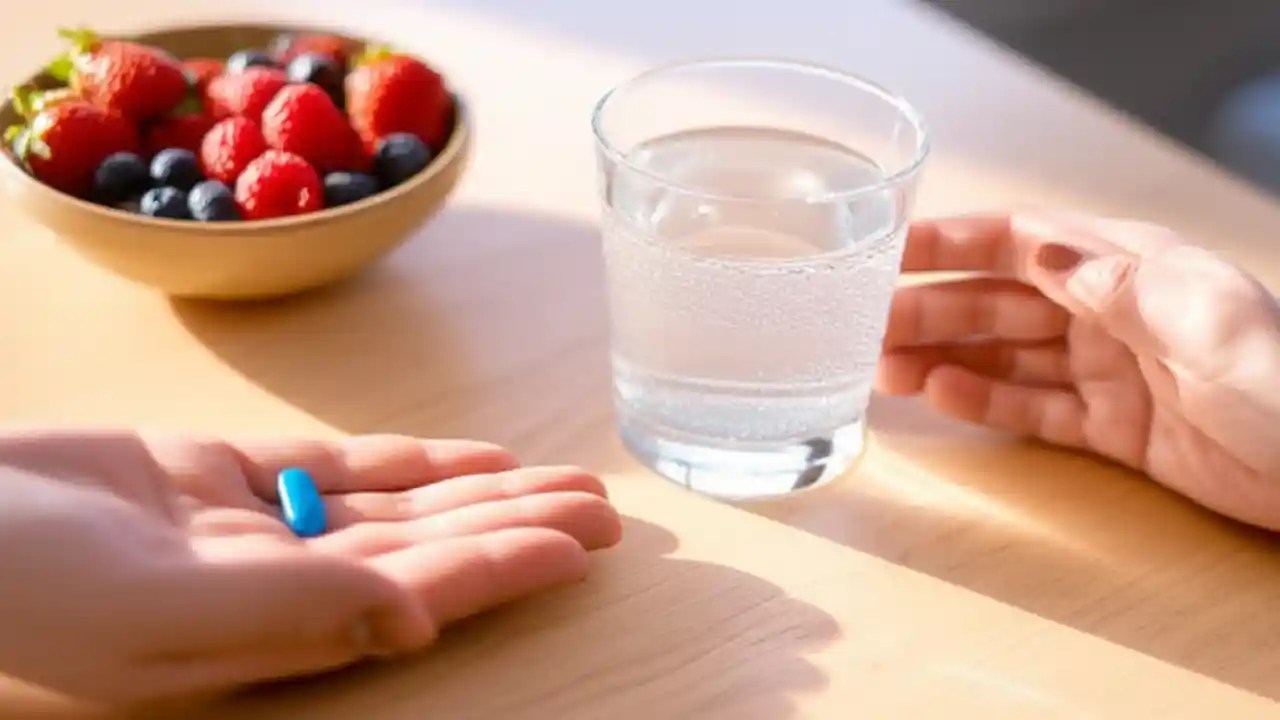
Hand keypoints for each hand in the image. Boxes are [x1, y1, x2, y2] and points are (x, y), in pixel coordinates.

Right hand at [0, 431, 620, 706]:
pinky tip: (476, 463)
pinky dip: (412, 463)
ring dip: (485, 495)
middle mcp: (287, 582)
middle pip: (432, 550)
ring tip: (567, 486)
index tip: (579, 549)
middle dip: (519, 530)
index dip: (503, 567)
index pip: (421, 590)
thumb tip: (414, 624)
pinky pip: (344, 468)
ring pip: (403, 507)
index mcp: (278, 629)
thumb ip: (293, 612)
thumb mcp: (157, 610)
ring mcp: (261, 527)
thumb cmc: (32, 583)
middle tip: (608, 513)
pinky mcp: (227, 478)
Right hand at [877, 213, 1279, 529]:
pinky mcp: (1111, 426)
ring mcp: (1108, 369)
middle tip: (866, 327)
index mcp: (1131, 266)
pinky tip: (938, 396)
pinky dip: (984, 403)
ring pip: (1005, 356)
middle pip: (1000, 301)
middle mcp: (1109, 310)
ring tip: (882, 368)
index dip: (953, 242)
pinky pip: (1032, 408)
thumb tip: (1042, 246)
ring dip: (942, 357)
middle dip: (931, 308)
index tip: (890, 250)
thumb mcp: (1203, 321)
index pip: (1023, 239)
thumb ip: (1117, 284)